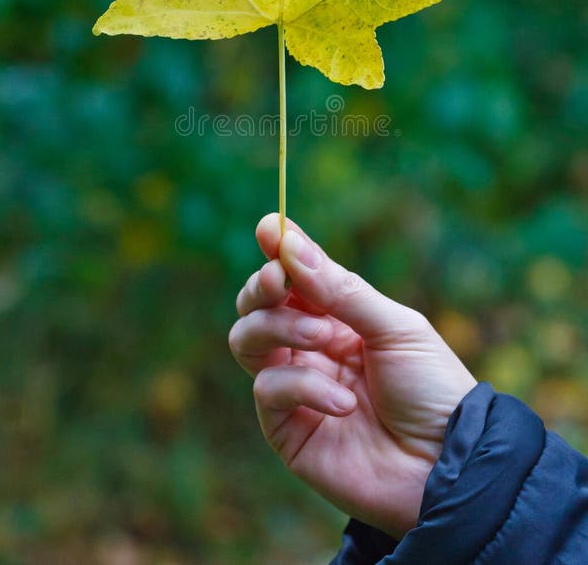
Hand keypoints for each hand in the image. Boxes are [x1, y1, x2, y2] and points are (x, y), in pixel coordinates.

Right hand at [229, 214, 476, 537]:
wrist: (450, 466)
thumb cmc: (432, 389)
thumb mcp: (394, 327)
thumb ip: (341, 289)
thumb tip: (288, 243)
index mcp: (339, 318)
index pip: (295, 277)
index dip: (279, 251)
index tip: (270, 230)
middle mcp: (310, 348)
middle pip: (257, 306)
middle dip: (262, 287)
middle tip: (280, 281)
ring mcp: (296, 388)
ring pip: (247, 340)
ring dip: (278, 329)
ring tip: (323, 339)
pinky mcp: (287, 430)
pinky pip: (268, 390)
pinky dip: (304, 388)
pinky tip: (343, 402)